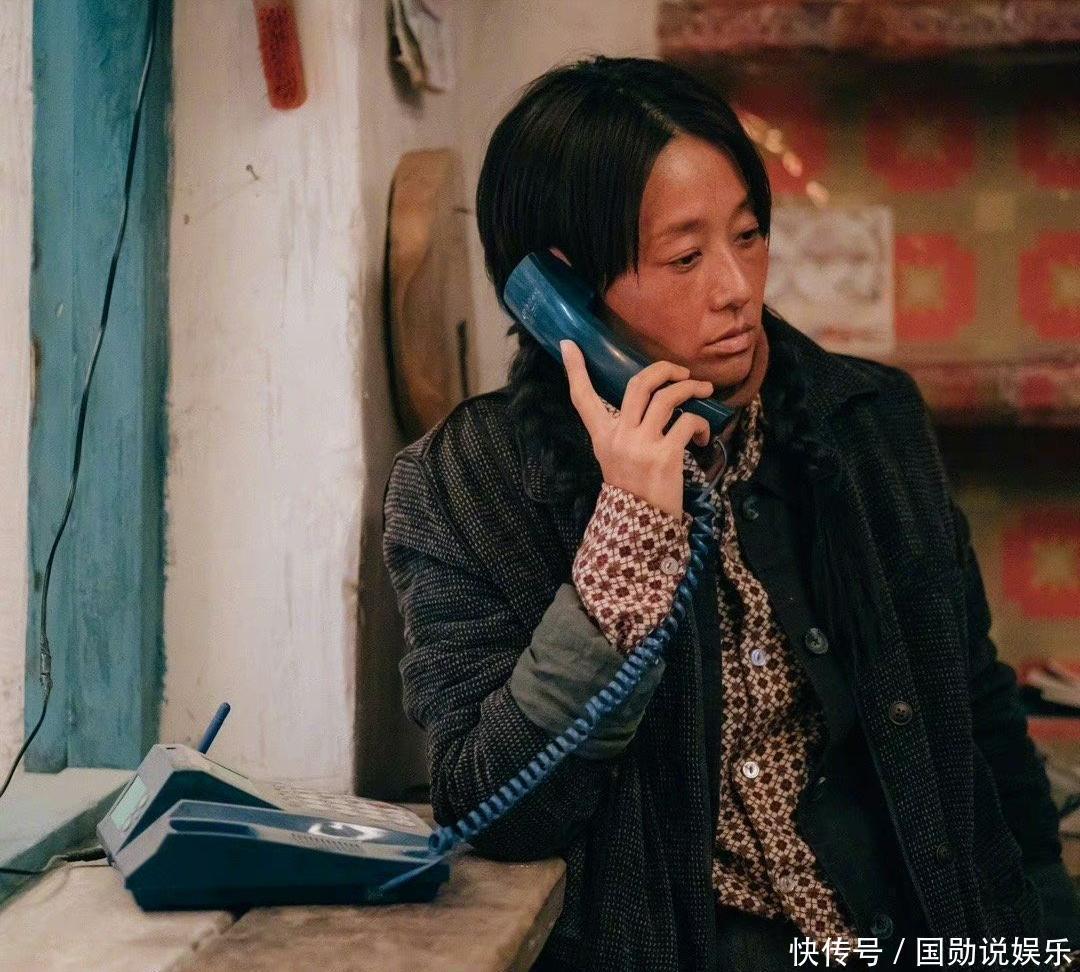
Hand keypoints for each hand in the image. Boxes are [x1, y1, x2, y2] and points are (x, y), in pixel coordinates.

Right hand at [560, 339, 712, 518]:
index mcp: (602, 436)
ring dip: (690, 389)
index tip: (569, 343)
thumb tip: (649, 406)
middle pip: (638, 384)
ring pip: (667, 397)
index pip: (582, 398)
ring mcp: (641, 444)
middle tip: (682, 372)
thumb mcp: (616, 459)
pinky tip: (702, 435)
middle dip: (664, 369)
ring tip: (704, 392)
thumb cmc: (633, 491)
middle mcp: (619, 436)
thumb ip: (623, 432)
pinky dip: (701, 424)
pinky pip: (687, 422)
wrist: (641, 528)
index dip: (575, 369)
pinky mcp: (665, 455)